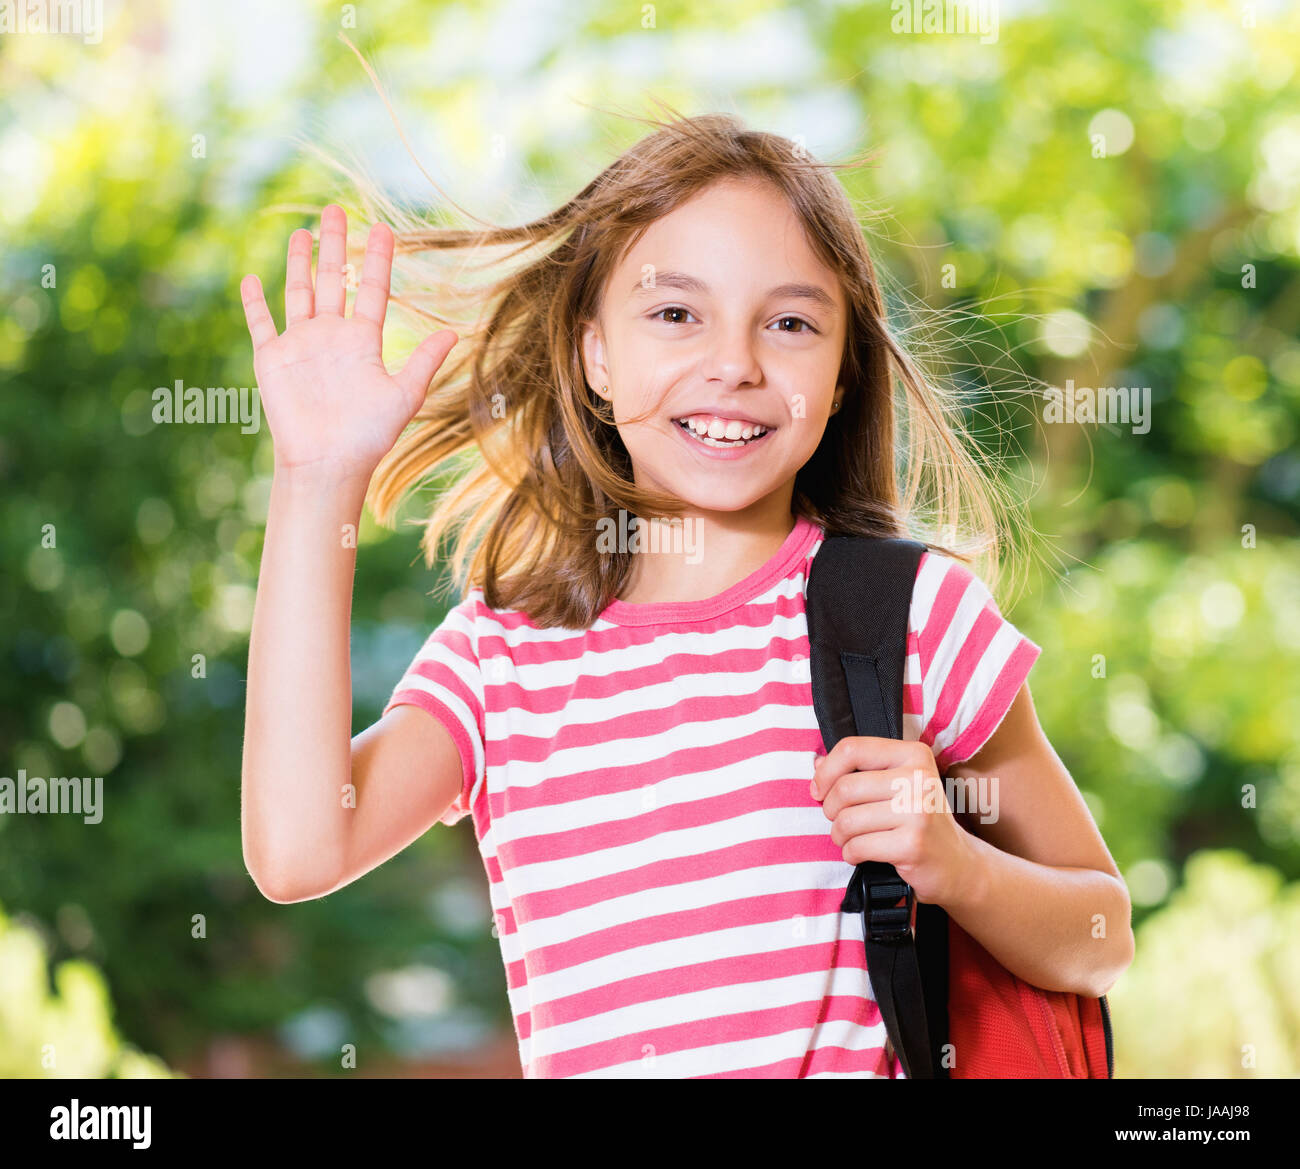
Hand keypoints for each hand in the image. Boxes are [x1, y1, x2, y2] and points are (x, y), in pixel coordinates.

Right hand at [238, 204, 457, 481]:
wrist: (328, 462)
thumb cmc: (368, 436)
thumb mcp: (403, 395)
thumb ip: (424, 362)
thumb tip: (453, 333)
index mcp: (363, 341)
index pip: (370, 289)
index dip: (376, 258)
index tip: (382, 227)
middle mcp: (331, 336)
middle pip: (332, 280)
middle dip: (335, 245)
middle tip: (335, 209)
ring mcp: (300, 344)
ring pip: (298, 292)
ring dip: (299, 262)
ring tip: (302, 231)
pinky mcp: (272, 358)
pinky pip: (261, 323)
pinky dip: (254, 302)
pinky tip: (251, 278)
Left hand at [810, 737, 977, 907]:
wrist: (957, 863)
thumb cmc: (917, 820)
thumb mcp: (896, 785)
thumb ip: (859, 770)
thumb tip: (817, 763)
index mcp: (914, 754)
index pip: (853, 748)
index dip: (826, 771)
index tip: (819, 789)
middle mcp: (919, 778)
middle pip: (845, 787)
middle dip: (830, 809)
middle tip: (838, 820)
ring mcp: (918, 812)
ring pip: (847, 820)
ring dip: (839, 835)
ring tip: (850, 839)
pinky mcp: (912, 844)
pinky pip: (858, 846)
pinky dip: (850, 853)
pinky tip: (860, 854)